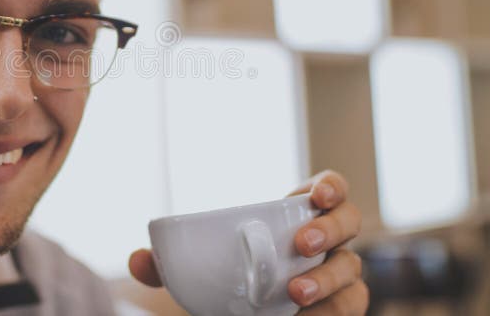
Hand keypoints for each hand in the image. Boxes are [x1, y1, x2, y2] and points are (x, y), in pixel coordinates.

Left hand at [127, 170, 367, 314]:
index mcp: (297, 213)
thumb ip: (168, 262)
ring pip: (353, 270)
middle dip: (331, 229)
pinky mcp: (340, 305)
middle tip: (301, 244)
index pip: (329, 188)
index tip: (315, 196)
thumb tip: (137, 260)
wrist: (242, 310)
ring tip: (296, 293)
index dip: (330, 186)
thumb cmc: (229, 275)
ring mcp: (338, 273)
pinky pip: (352, 306)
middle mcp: (326, 240)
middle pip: (349, 222)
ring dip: (330, 279)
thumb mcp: (199, 265)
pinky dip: (333, 311)